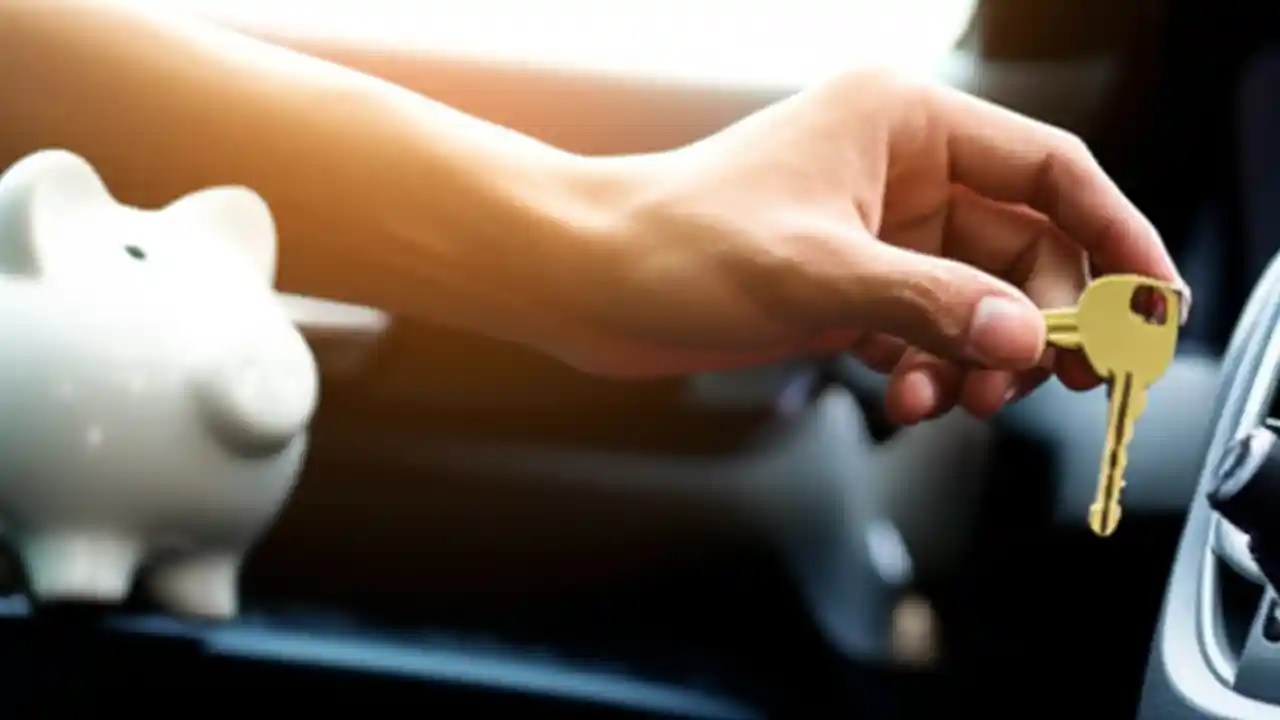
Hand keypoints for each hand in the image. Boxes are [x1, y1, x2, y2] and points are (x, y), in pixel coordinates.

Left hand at [550, 69, 1186, 422]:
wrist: (585, 279)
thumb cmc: (676, 243)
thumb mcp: (818, 275)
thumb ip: (934, 306)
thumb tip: (1027, 340)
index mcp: (907, 123)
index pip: (1052, 171)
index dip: (1116, 238)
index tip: (1152, 306)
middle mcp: (902, 170)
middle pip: (1025, 246)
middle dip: (1041, 320)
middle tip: (1057, 381)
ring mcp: (877, 229)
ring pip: (978, 297)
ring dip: (984, 355)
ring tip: (965, 398)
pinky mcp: (850, 280)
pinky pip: (927, 327)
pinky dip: (931, 366)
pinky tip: (908, 397)